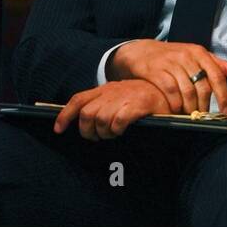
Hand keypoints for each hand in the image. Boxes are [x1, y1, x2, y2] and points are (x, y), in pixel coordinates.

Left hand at [54, 80, 171, 140]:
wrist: (168, 91)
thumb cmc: (141, 98)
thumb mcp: (118, 97)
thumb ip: (102, 105)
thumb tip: (84, 122)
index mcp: (104, 89)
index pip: (78, 99)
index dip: (65, 115)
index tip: (58, 130)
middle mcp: (111, 91)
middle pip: (87, 114)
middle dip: (88, 130)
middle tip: (97, 137)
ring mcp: (125, 97)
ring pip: (101, 119)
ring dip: (104, 132)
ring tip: (113, 134)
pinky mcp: (138, 104)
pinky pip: (119, 120)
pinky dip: (117, 129)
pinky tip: (123, 130)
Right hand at [107, 40, 226, 114]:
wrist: (140, 51)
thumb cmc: (172, 56)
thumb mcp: (195, 56)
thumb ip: (217, 64)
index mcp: (199, 53)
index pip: (217, 76)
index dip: (224, 96)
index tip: (226, 110)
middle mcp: (186, 56)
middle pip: (203, 87)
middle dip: (205, 106)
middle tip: (203, 116)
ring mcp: (171, 63)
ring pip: (187, 92)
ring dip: (190, 108)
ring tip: (190, 114)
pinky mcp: (156, 71)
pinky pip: (171, 92)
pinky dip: (175, 104)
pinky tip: (176, 110)